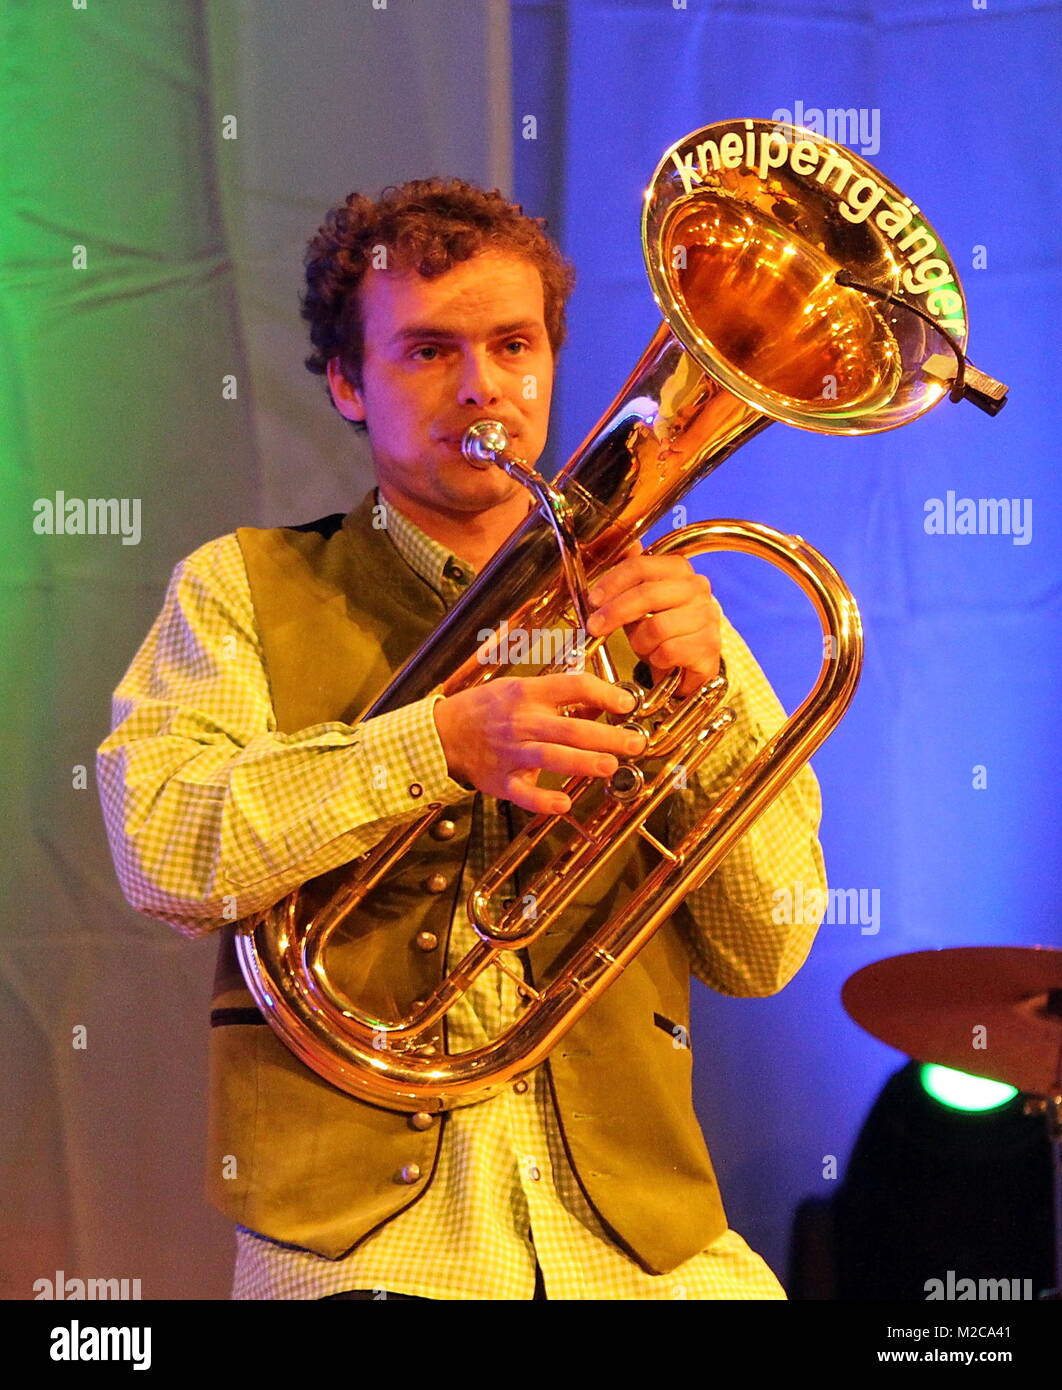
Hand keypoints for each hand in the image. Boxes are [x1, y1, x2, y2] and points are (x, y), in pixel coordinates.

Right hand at [432, 673, 643, 814]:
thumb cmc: (485, 708)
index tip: (627, 704)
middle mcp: (521, 721)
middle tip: (634, 743)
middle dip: (607, 736)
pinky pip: (524, 793)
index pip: (573, 686)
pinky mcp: (501, 781)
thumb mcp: (518, 688)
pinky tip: (564, 804)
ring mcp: (511, 752)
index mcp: (527, 693)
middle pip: (570, 728)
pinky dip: (543, 800)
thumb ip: (555, 695)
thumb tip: (598, 702)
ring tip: (610, 767)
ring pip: (552, 757)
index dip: (604, 694)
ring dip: (584, 763)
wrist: (442, 733)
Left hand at [585, 541, 720, 697]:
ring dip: (640, 642)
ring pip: (657, 627)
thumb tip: (628, 545)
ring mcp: (706, 616)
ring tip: (643, 647)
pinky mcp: (709, 645)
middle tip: (595, 628)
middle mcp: (697, 587)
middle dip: (615, 613)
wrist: (689, 662)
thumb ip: (631, 575)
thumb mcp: (640, 600)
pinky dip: (656, 659)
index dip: (611, 583)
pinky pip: (669, 651)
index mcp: (678, 569)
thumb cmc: (661, 628)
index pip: (640, 566)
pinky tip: (659, 658)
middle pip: (647, 594)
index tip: (593, 600)